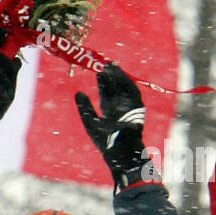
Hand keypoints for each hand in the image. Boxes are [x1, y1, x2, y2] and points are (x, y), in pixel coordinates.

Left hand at [75, 64, 155, 191]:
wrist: (120, 151)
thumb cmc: (105, 141)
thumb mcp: (90, 122)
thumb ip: (85, 107)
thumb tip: (78, 92)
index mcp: (111, 114)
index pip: (107, 94)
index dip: (103, 83)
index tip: (98, 72)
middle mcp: (121, 110)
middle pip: (116, 89)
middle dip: (112, 76)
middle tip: (105, 64)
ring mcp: (129, 109)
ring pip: (125, 88)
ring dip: (120, 76)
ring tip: (112, 66)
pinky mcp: (137, 110)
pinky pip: (134, 92)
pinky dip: (128, 82)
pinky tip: (121, 74)